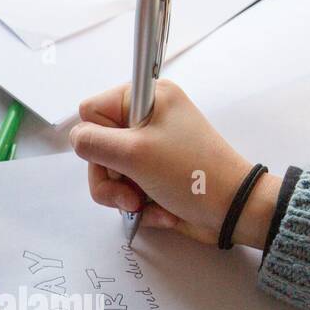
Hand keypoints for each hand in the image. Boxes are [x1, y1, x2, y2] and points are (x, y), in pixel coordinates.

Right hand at [69, 80, 280, 246]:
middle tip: (130, 193)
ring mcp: (150, 151)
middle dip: (110, 176)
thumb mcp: (135, 153)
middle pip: (96, 147)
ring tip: (143, 205)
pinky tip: (160, 210)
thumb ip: (93, 143)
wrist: (233, 211)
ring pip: (109, 174)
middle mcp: (147, 120)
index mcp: (147, 98)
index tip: (119, 153)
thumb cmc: (190, 174)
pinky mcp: (155, 177)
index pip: (91, 111)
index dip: (97, 137)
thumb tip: (76, 140)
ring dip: (123, 196)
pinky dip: (141, 205)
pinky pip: (128, 190)